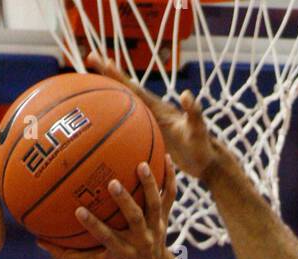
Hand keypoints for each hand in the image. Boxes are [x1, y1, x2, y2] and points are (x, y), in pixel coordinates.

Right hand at [38, 157, 178, 258]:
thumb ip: (68, 255)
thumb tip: (39, 242)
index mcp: (124, 250)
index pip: (107, 238)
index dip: (94, 226)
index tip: (78, 210)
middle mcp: (142, 238)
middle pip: (135, 218)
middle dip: (125, 201)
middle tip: (112, 183)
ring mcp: (156, 226)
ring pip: (155, 204)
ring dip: (149, 184)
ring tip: (141, 164)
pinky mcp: (166, 216)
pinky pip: (170, 195)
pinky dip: (170, 177)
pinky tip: (166, 156)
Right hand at [85, 52, 218, 180]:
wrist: (207, 162)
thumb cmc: (203, 146)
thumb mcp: (198, 130)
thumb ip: (193, 112)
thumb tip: (186, 94)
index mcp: (158, 108)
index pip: (133, 88)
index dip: (118, 75)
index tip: (102, 60)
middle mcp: (152, 111)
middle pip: (125, 91)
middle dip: (108, 74)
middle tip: (90, 58)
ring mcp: (151, 123)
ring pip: (124, 106)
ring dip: (109, 95)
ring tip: (91, 84)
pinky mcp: (151, 135)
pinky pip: (128, 126)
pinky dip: (116, 121)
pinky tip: (105, 124)